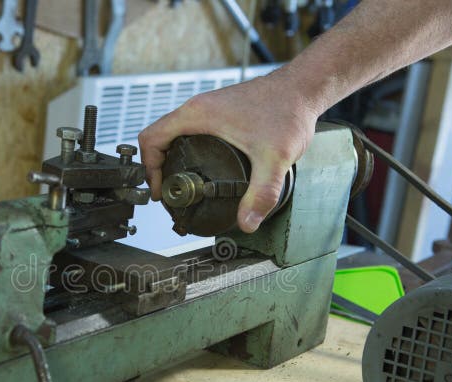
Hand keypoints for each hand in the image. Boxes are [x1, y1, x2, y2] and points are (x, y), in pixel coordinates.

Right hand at [138, 68, 321, 232]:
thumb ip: (261, 193)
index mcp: (198, 115)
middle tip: (168, 194)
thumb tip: (247, 222)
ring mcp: (208, 109)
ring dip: (171, 158)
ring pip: (174, 134)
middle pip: (159, 138)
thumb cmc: (287, 109)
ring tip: (181, 184)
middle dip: (157, 168)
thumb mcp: (274, 158)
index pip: (152, 138)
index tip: (159, 190)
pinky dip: (186, 151)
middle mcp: (199, 109)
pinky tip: (202, 168)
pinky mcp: (220, 113)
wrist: (303, 88)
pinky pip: (190, 132)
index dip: (148, 168)